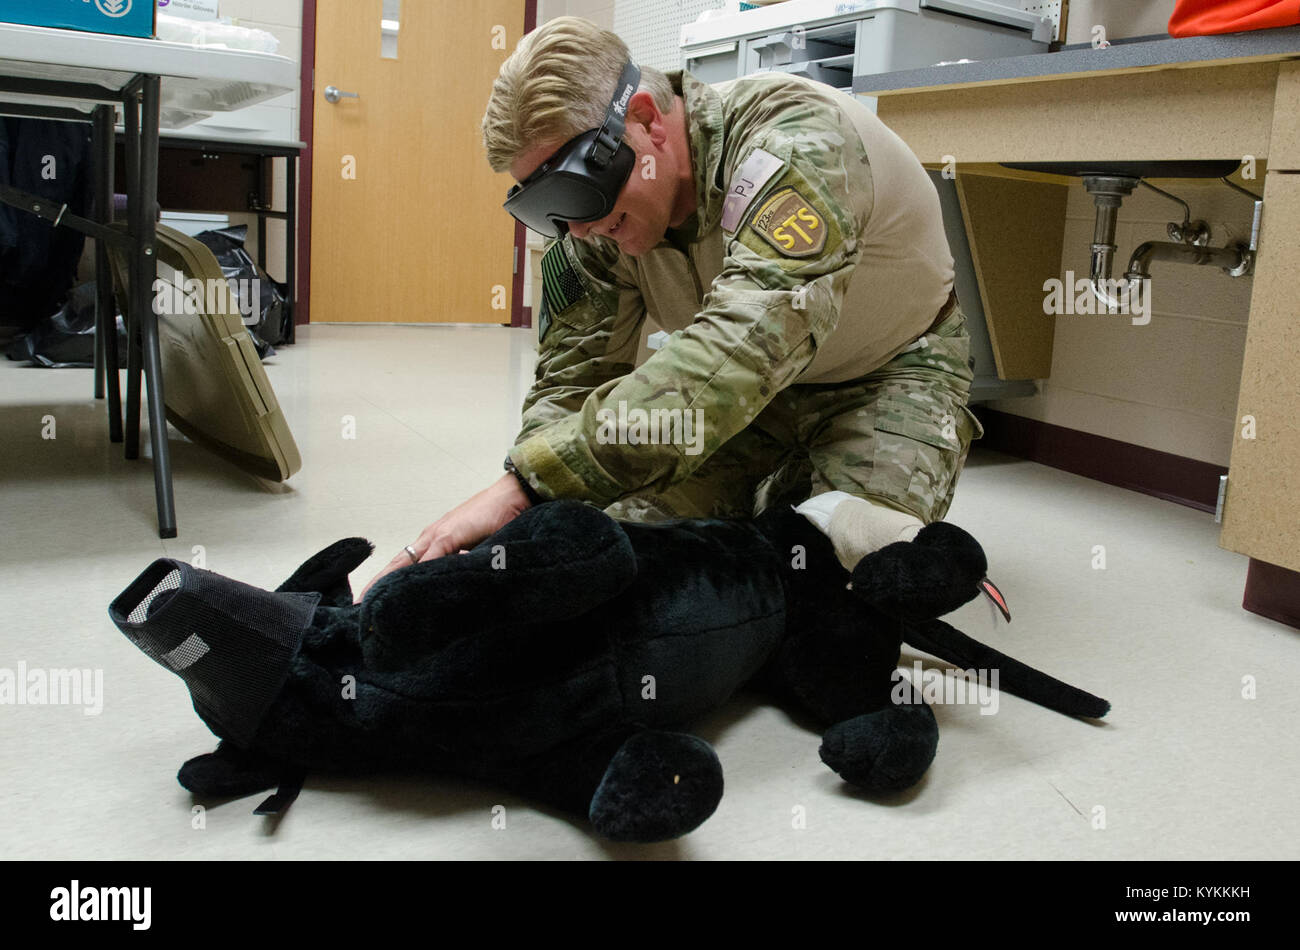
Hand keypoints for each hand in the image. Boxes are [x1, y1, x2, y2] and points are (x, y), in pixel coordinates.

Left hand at [356, 474, 532, 601]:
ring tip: (374, 600)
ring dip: (391, 580)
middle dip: (378, 584)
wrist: (512, 495)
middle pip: (397, 563)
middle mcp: (431, 537)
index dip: (387, 582)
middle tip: (359, 606)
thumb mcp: (476, 547)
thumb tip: (453, 584)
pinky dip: (420, 570)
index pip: (404, 564)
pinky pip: (432, 555)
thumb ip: (462, 563)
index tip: (371, 600)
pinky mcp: (451, 533)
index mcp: (435, 541)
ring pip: (407, 561)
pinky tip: (408, 587)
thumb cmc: (497, 518)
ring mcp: (439, 534)